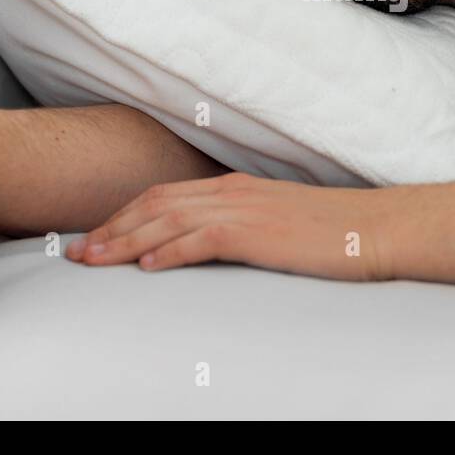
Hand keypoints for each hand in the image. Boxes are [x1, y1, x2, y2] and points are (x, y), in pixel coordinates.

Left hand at [65, 172, 390, 281]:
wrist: (378, 227)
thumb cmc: (335, 232)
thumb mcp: (279, 225)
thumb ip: (244, 228)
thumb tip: (215, 249)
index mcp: (236, 188)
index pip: (165, 195)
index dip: (125, 214)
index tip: (96, 235)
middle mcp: (232, 192)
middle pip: (155, 202)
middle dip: (111, 226)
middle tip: (76, 251)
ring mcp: (245, 209)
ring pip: (168, 219)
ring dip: (125, 240)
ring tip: (93, 260)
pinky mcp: (258, 232)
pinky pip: (203, 239)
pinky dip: (171, 250)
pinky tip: (148, 266)